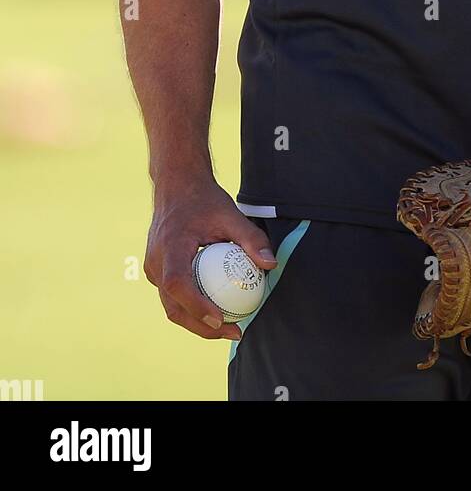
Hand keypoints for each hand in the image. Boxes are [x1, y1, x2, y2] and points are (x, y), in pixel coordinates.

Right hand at [144, 176, 276, 339]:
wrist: (176, 185)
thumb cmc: (204, 199)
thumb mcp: (230, 214)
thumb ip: (251, 239)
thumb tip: (271, 264)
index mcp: (170, 246)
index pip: (178, 284)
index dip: (196, 306)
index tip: (220, 321)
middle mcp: (156, 261)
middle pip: (172, 305)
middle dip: (200, 327)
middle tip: (233, 332)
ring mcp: (152, 268)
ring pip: (170, 305)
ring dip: (196, 322)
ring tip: (228, 328)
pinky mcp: (156, 271)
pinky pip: (172, 296)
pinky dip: (191, 307)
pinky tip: (217, 311)